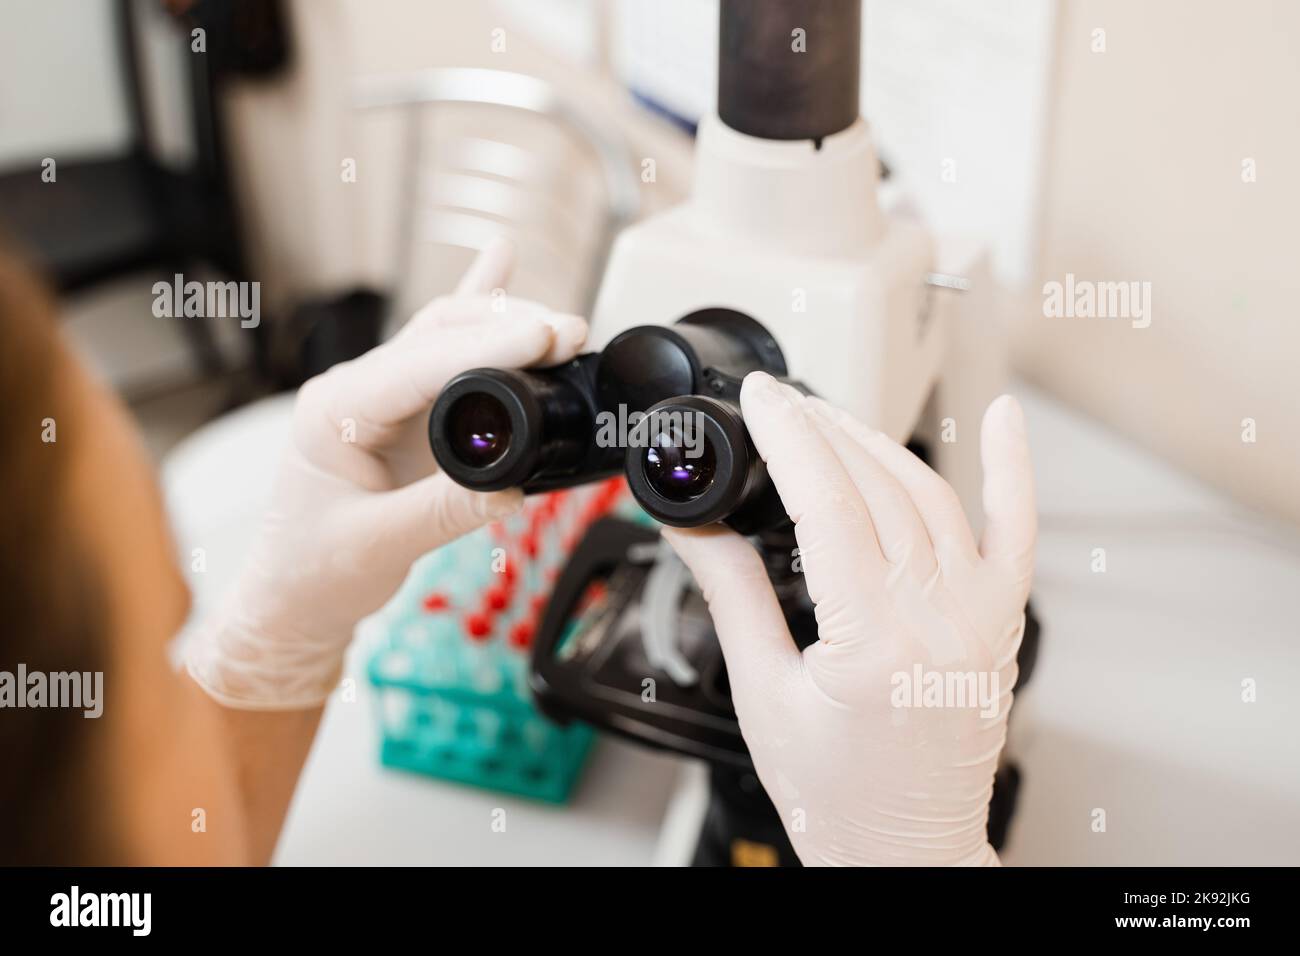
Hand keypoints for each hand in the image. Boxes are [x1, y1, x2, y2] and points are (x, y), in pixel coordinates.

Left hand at [186, 240, 587, 708]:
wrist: (294, 596)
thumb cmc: (314, 571)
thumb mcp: (378, 546)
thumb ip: (443, 513)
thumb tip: (512, 487)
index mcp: (336, 410)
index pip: (419, 364)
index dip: (488, 347)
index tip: (546, 339)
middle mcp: (357, 391)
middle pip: (438, 333)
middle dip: (507, 327)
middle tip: (570, 334)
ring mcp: (383, 397)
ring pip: (447, 335)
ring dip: (504, 322)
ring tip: (561, 324)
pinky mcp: (407, 412)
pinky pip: (446, 349)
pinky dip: (476, 309)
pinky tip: (500, 261)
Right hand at [664, 372, 1035, 865]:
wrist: (903, 853)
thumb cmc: (836, 796)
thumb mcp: (763, 693)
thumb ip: (731, 596)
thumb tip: (693, 527)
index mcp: (873, 641)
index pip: (826, 504)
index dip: (789, 437)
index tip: (763, 397)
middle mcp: (938, 621)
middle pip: (877, 487)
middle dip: (822, 430)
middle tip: (782, 403)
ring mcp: (979, 618)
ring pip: (931, 495)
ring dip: (879, 443)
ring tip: (832, 418)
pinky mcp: (1001, 623)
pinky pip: (1016, 531)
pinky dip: (1011, 471)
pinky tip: (1003, 419)